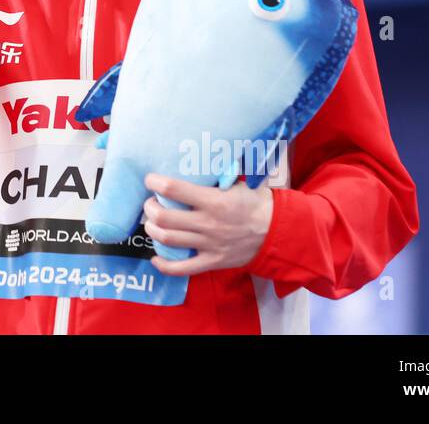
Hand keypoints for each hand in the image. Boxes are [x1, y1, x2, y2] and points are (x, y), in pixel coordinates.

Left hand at [142, 172, 273, 275]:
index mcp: (214, 201)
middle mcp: (208, 224)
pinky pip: (183, 269)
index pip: (174, 189)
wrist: (278, 232)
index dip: (155, 183)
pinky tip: (156, 257)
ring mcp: (209, 245)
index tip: (150, 179)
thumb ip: (215, 176)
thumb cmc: (256, 203)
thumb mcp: (237, 183)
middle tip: (150, 203)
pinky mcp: (213, 262)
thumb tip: (195, 160)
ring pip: (168, 240)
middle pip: (164, 218)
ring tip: (152, 223)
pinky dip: (165, 265)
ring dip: (152, 230)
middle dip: (150, 208)